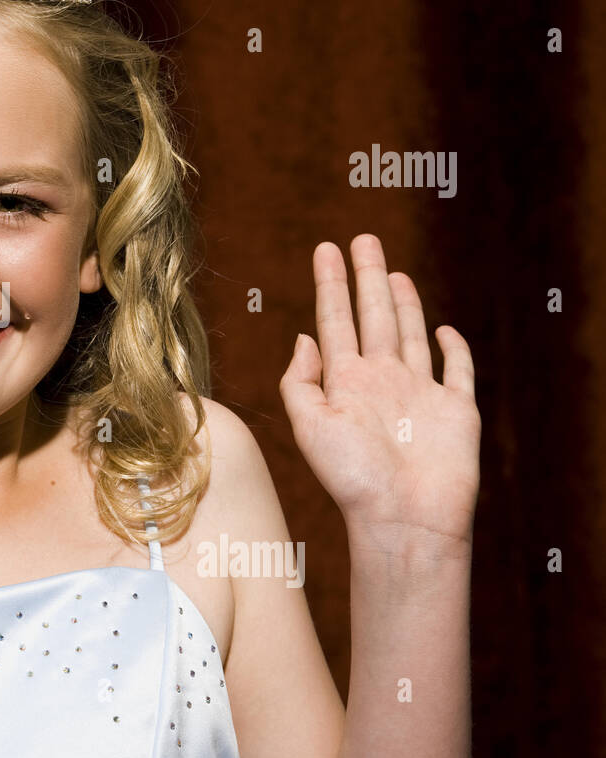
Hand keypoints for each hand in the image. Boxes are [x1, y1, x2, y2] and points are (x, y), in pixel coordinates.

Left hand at [279, 234, 480, 564]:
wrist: (403, 518)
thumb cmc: (353, 478)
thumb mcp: (309, 425)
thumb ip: (300, 380)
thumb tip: (302, 336)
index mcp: (345, 381)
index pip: (335, 319)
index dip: (330, 283)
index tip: (326, 249)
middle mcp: (381, 381)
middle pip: (374, 316)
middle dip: (367, 277)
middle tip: (363, 239)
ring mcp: (419, 394)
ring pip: (412, 335)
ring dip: (404, 303)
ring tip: (392, 272)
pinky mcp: (456, 410)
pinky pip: (457, 372)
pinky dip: (454, 350)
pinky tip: (445, 330)